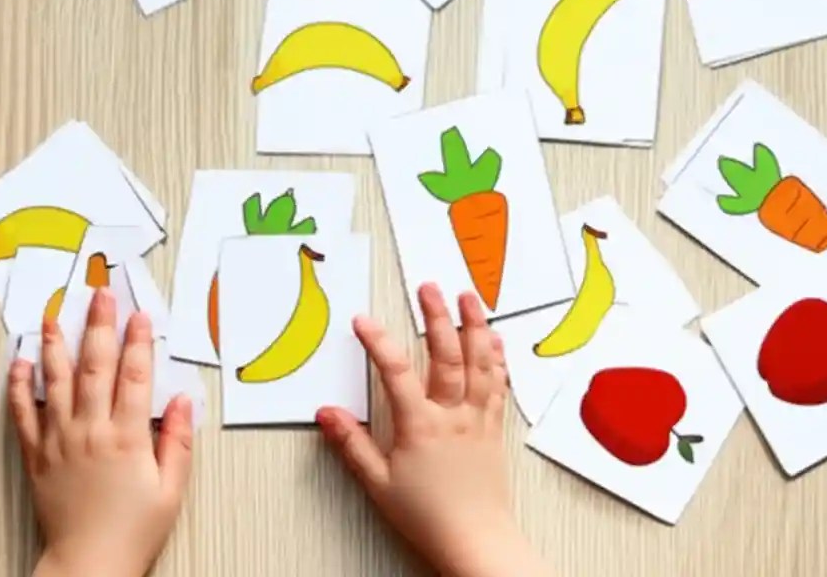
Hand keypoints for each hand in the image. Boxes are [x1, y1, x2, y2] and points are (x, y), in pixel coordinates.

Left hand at [7, 288, 193, 576]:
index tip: (139, 315)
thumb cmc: (133, 530)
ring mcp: (60, 440)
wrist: (89, 564)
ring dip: (56, 344)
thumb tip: (183, 402)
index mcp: (127, 437)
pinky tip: (21, 363)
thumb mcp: (172, 488)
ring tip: (54, 314)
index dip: (138, 341)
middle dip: (98, 326)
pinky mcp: (37, 455)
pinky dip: (21, 386)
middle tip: (99, 294)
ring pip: (57, 381)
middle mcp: (90, 431)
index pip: (135, 376)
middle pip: (95, 366)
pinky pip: (25, 413)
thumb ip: (178, 441)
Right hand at [316, 284, 551, 576]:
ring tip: (468, 297)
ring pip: (480, 363)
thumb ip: (351, 445)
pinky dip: (497, 359)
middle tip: (429, 287)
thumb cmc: (428, 516)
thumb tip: (328, 414)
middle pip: (446, 355)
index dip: (379, 342)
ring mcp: (478, 418)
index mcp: (421, 426)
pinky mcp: (494, 428)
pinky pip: (498, 384)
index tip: (363, 321)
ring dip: (474, 326)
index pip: (397, 373)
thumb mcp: (378, 483)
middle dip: (437, 316)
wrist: (475, 539)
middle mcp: (453, 415)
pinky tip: (494, 341)